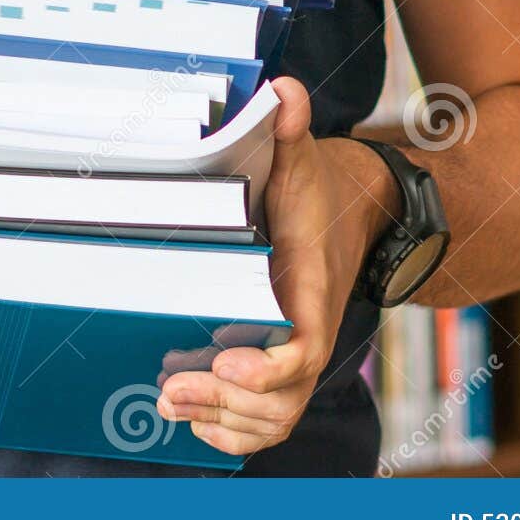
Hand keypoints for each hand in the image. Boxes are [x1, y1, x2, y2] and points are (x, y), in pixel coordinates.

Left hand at [158, 76, 398, 456]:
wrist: (351, 217)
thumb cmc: (318, 195)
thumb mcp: (304, 161)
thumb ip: (290, 132)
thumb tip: (283, 88)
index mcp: (314, 293)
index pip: (302, 351)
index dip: (268, 369)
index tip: (225, 364)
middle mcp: (310, 334)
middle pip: (281, 400)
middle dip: (228, 405)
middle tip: (171, 390)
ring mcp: (296, 358)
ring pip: (271, 418)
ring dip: (221, 420)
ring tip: (168, 400)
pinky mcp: (280, 369)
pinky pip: (264, 420)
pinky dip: (231, 431)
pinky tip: (192, 416)